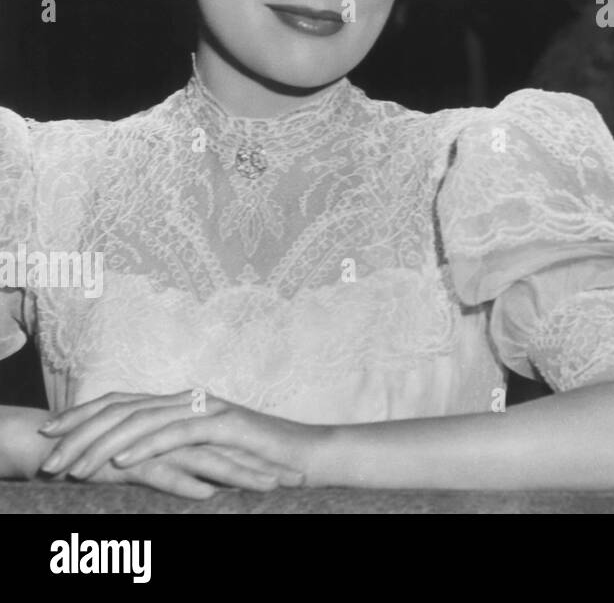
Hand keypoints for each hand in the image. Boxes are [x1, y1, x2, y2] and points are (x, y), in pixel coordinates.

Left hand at [37, 391, 318, 489]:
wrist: (307, 455)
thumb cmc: (259, 462)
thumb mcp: (206, 457)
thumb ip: (174, 454)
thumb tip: (131, 467)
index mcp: (182, 403)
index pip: (123, 403)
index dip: (83, 415)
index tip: (50, 433)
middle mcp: (190, 400)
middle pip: (124, 408)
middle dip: (82, 433)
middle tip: (51, 459)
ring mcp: (208, 409)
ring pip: (145, 420)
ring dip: (104, 445)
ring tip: (76, 467)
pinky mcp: (226, 425)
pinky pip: (178, 434)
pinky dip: (147, 447)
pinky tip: (123, 463)